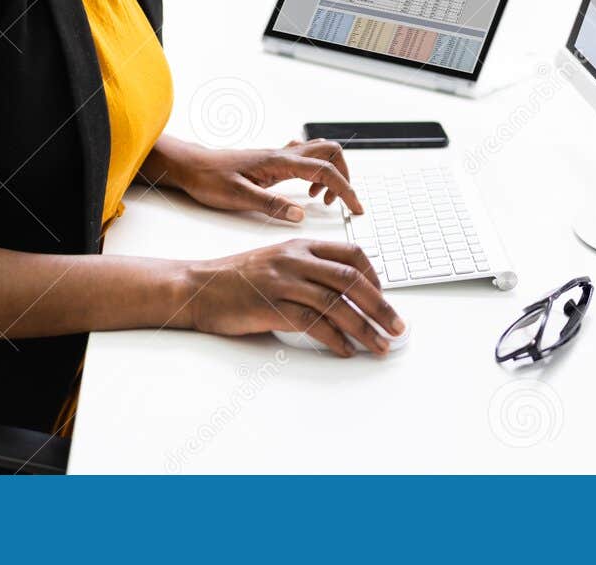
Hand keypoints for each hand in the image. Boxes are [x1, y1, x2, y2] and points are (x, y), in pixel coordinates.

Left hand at [145, 136, 361, 221]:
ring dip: (330, 173)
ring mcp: (279, 155)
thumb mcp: (237, 197)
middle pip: (331, 152)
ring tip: (319, 199)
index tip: (355, 208)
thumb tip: (299, 213)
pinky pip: (305, 158)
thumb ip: (270, 205)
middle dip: (344, 176)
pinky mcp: (273, 161)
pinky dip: (315, 172)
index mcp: (278, 162)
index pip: (325, 171)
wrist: (190, 166)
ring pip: (320, 152)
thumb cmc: (208, 180)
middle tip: (339, 202)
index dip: (345, 189)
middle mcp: (283, 154)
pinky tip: (304, 190)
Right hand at [179, 238, 404, 355]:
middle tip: (397, 327)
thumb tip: (345, 292)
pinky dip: (334, 338)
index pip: (351, 253)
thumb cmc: (238, 278)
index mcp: (300, 246)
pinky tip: (345, 350)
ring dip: (363, 327)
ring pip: (336, 303)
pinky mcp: (270, 306)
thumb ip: (308, 269)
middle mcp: (295, 260)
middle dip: (380, 305)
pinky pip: (312, 323)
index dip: (375, 277)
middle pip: (351, 279)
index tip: (384, 299)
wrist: (198, 287)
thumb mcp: (277, 261)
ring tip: (378, 345)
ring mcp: (282, 282)